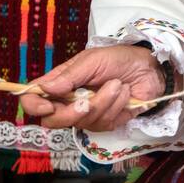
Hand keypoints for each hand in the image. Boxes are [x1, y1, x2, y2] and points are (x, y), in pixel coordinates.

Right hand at [18, 44, 166, 131]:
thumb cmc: (118, 59)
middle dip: (71, 113)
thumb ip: (69, 76)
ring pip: (82, 122)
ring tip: (118, 84)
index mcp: (60, 82)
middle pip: (53, 120)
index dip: (34, 105)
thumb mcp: (92, 60)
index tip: (48, 105)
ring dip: (104, 102)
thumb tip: (44, 89)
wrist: (149, 68)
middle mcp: (69, 101)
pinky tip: (125, 94)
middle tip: (87, 100)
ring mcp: (87, 114)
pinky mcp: (106, 122)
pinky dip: (116, 106)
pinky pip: (103, 123)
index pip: (34, 99)